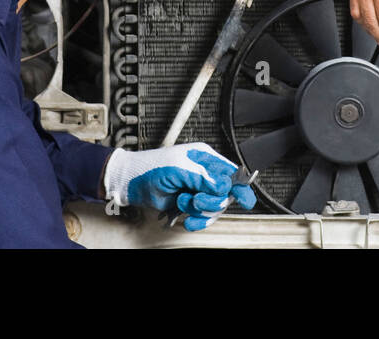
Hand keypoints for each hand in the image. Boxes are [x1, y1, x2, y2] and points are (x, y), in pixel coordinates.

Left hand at [102, 142, 256, 230]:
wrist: (133, 184)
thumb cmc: (152, 168)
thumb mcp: (179, 168)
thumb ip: (203, 177)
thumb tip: (223, 186)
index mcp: (205, 158)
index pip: (230, 172)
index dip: (239, 186)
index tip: (245, 199)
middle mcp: (205, 174)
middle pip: (225, 194)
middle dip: (212, 201)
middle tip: (196, 200)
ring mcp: (198, 190)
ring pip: (214, 207)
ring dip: (200, 210)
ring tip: (184, 203)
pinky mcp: (190, 204)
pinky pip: (203, 217)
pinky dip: (197, 220)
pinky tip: (188, 219)